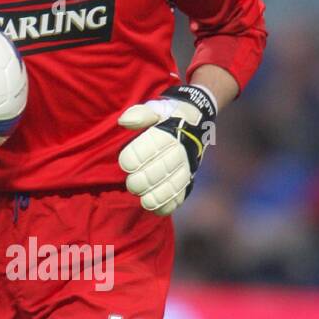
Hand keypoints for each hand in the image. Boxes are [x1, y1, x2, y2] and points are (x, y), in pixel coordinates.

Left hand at [117, 84, 215, 215]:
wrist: (194, 121)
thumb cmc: (166, 116)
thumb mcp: (154, 109)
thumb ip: (139, 114)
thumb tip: (124, 121)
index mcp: (170, 132)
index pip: (152, 147)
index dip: (136, 158)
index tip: (125, 164)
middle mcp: (181, 150)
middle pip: (162, 170)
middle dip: (144, 181)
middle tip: (132, 184)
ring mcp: (187, 166)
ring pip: (174, 185)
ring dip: (157, 196)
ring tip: (144, 200)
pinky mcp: (190, 177)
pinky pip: (182, 193)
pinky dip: (169, 204)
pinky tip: (157, 208)